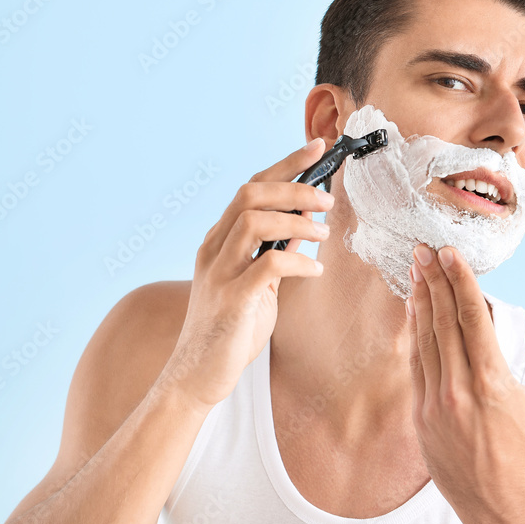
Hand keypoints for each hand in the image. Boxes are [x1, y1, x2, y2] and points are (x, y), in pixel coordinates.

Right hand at [165, 138, 334, 409]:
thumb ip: (274, 253)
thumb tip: (305, 226)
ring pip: (253, 221)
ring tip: (324, 233)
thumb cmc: (230, 330)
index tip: (317, 147)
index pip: (251, 187)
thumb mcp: (257, 285)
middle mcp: (214, 249)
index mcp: (219, 240)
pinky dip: (297, 261)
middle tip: (328, 200)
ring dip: (295, 221)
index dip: (286, 164)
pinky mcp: (230, 299)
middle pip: (250, 194)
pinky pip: (267, 266)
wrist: (196, 376)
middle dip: (294, 188)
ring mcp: (219, 272)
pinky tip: (315, 270)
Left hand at [406, 243, 524, 523]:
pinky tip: (414, 313)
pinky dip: (415, 335)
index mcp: (492, 381)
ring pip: (424, 339)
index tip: (449, 253)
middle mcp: (458, 389)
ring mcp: (433, 403)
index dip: (459, 280)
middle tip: (424, 250)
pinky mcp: (419, 416)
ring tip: (417, 272)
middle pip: (442, 320)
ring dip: (420, 302)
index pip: (472, 316)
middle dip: (433, 280)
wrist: (501, 506)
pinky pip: (416, 365)